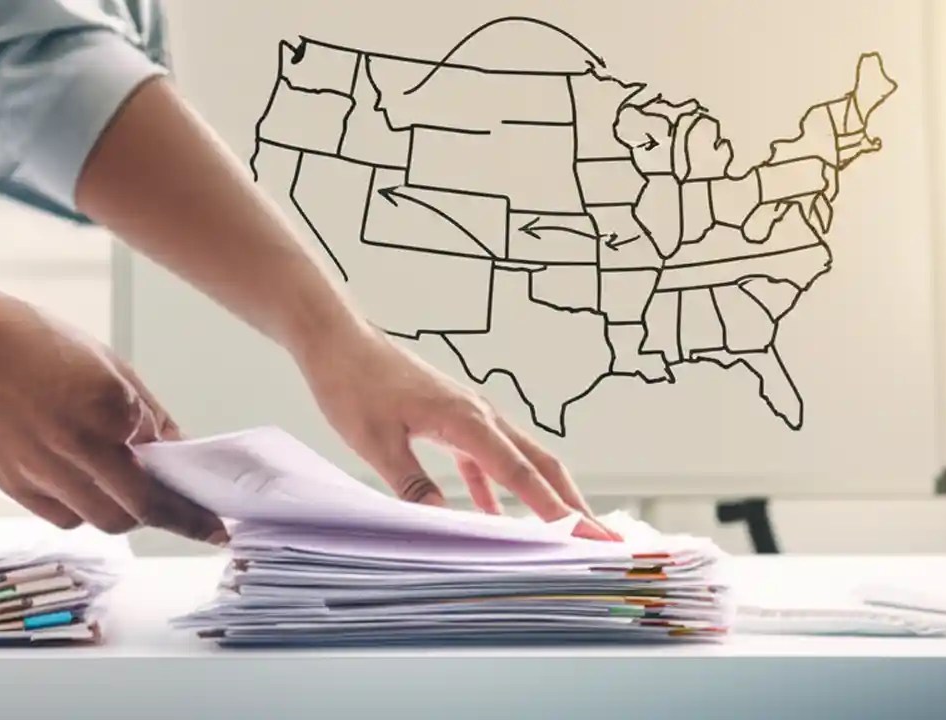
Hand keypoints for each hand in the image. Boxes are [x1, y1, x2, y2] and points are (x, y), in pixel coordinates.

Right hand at [0, 297, 227, 544]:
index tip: (215, 527)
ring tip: (136, 492)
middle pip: (137, 510)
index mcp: (108, 410)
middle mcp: (77, 446)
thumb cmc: (37, 341)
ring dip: (127, 513)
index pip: (163, 472)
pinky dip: (85, 509)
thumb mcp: (110, 365)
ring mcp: (41, 470)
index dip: (191, 504)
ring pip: (101, 520)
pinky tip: (90, 485)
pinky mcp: (13, 484)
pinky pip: (63, 516)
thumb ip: (147, 413)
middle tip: (190, 519)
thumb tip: (177, 449)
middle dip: (169, 518)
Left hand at [296, 326, 619, 540]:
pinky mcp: (454, 419)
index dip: (559, 510)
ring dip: (545, 494)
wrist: (340, 339)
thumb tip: (444, 521)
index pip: (524, 475)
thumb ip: (412, 483)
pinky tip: (496, 518)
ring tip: (567, 530)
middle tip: (604, 538)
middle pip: (541, 463)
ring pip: (522, 459)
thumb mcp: (375, 441)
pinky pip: (489, 459)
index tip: (592, 536)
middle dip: (573, 502)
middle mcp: (481, 415)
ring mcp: (471, 415)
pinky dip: (500, 489)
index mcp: (468, 420)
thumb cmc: (353, 384)